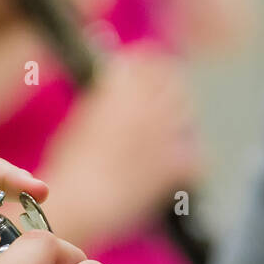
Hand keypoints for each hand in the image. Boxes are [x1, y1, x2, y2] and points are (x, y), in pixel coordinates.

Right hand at [41, 47, 203, 245]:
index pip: (148, 60)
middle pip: (174, 83)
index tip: (147, 68)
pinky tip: (175, 168)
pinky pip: (196, 155)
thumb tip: (115, 95)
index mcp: (120, 89)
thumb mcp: (80, 121)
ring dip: (177, 122)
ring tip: (164, 135)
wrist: (80, 202)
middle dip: (168, 89)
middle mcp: (148, 105)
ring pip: (186, 115)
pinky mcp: (175, 165)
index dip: (150, 63)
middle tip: (161, 100)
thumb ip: (104, 101)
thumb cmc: (67, 165)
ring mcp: (165, 135)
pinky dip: (188, 160)